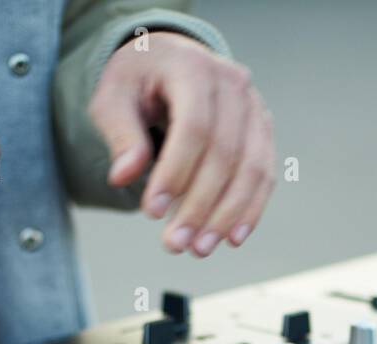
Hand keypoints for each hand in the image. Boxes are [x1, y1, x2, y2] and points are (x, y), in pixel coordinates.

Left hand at [88, 32, 273, 256]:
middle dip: (199, 206)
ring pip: (250, 169)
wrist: (169, 61)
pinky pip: (264, 175)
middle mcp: (232, 83)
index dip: (175, 173)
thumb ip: (120, 134)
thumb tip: (124, 176)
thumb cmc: (137, 82)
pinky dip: (250, 209)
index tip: (153, 212)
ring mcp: (253, 107)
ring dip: (226, 216)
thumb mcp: (113, 99)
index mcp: (193, 67)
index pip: (193, 127)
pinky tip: (232, 238)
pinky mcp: (262, 131)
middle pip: (224, 153)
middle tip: (175, 244)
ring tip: (200, 249)